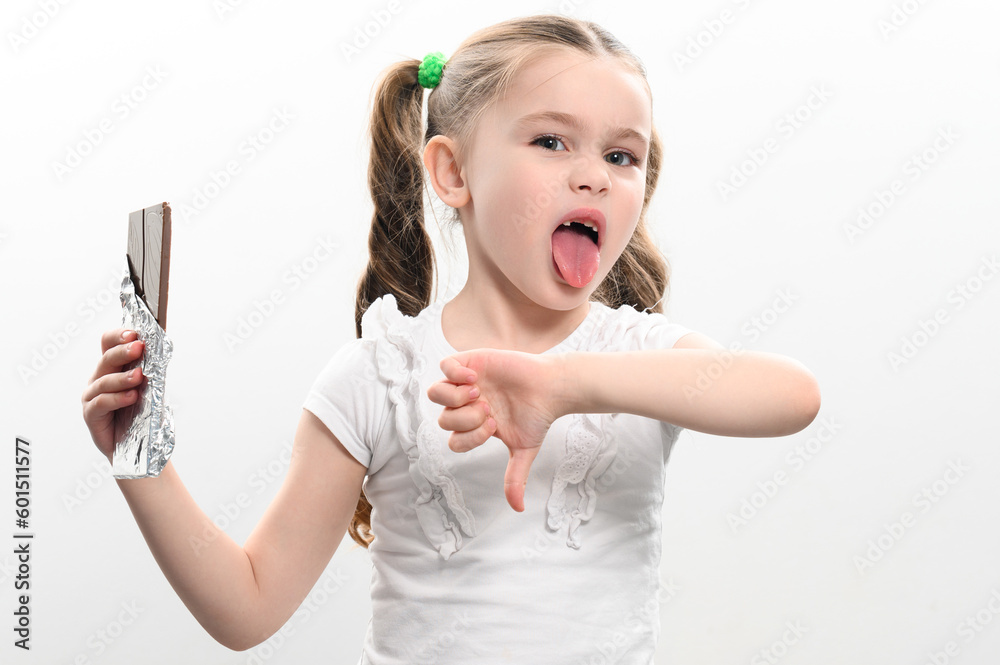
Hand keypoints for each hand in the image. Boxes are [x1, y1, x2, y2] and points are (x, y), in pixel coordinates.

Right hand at [81, 328, 146, 462]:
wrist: (138, 448)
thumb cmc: (142, 415)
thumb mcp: (149, 389)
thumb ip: (149, 371)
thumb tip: (159, 351)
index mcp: (112, 367)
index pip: (108, 343)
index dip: (118, 336)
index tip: (135, 334)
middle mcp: (99, 378)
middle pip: (106, 358)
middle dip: (123, 351)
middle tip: (139, 347)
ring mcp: (92, 396)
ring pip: (104, 380)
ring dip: (123, 377)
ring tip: (139, 377)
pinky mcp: (90, 415)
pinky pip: (101, 403)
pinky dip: (117, 398)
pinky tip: (132, 397)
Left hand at [426, 349, 566, 512]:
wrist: (551, 387)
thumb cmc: (536, 416)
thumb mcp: (524, 449)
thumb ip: (515, 477)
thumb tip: (518, 509)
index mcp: (475, 426)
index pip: (454, 440)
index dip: (469, 437)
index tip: (493, 428)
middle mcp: (467, 406)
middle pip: (443, 419)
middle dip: (464, 419)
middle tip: (489, 410)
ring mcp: (466, 383)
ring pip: (436, 393)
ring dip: (454, 398)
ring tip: (477, 394)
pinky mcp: (471, 362)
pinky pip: (445, 366)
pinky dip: (455, 374)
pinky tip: (475, 379)